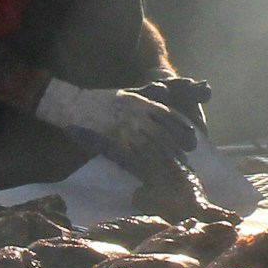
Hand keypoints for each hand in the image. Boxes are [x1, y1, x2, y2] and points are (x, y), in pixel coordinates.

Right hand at [35, 78, 199, 165]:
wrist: (76, 105)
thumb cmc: (102, 100)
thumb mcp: (127, 94)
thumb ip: (146, 96)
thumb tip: (164, 94)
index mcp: (140, 102)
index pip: (167, 115)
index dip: (180, 127)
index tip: (191, 138)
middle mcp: (136, 114)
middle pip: (161, 134)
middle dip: (174, 148)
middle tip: (184, 160)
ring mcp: (124, 128)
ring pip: (149, 147)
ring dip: (162, 160)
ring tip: (172, 170)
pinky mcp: (113, 141)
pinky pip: (131, 156)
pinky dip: (142, 166)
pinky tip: (150, 174)